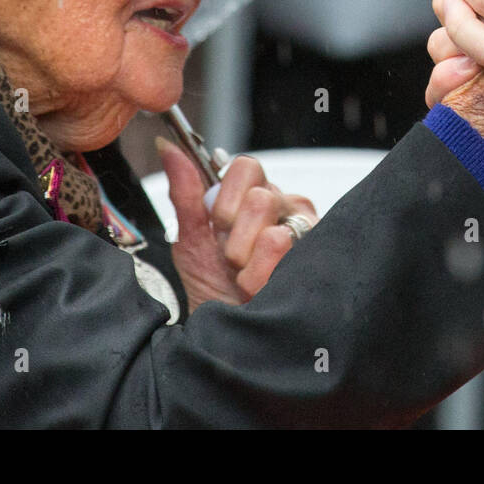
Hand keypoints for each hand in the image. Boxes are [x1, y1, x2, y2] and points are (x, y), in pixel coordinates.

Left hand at [160, 139, 317, 309]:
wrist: (227, 336)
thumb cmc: (213, 288)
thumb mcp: (191, 241)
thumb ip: (184, 192)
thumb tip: (167, 147)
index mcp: (252, 195)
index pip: (247, 167)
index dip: (226, 196)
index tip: (216, 224)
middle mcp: (284, 206)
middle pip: (259, 198)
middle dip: (234, 237)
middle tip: (231, 259)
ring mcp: (304, 231)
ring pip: (273, 227)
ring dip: (247, 261)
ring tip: (245, 277)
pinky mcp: (317, 255)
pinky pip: (283, 248)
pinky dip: (260, 275)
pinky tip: (262, 288)